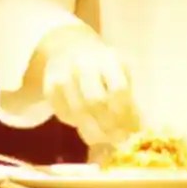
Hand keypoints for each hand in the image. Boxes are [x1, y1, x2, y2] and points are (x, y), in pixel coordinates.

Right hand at [30, 24, 139, 146]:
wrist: (69, 49)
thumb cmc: (103, 66)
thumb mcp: (121, 72)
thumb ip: (128, 99)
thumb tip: (137, 130)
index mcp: (107, 59)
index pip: (118, 89)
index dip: (126, 113)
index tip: (133, 128)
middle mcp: (82, 64)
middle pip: (95, 101)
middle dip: (109, 125)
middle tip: (119, 139)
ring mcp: (63, 75)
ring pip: (77, 112)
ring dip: (95, 131)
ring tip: (107, 137)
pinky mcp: (49, 88)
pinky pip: (64, 115)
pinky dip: (78, 125)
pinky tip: (89, 126)